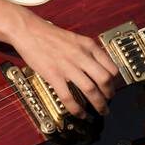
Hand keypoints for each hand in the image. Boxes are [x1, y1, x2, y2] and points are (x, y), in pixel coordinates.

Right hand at [8, 10, 124, 117]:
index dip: (115, 82)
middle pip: (104, 79)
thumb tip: (100, 67)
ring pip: (90, 90)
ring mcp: (67, 66)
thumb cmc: (50, 35)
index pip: (111, 67)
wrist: (29, 30)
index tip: (113, 88)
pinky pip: (69, 97)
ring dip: (99, 104)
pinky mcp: (54, 75)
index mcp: (88, 46)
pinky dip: (77, 109)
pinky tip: (80, 114)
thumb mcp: (76, 38)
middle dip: (109, 95)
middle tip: (109, 102)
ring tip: (100, 112)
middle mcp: (81, 55)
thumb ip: (89, 52)